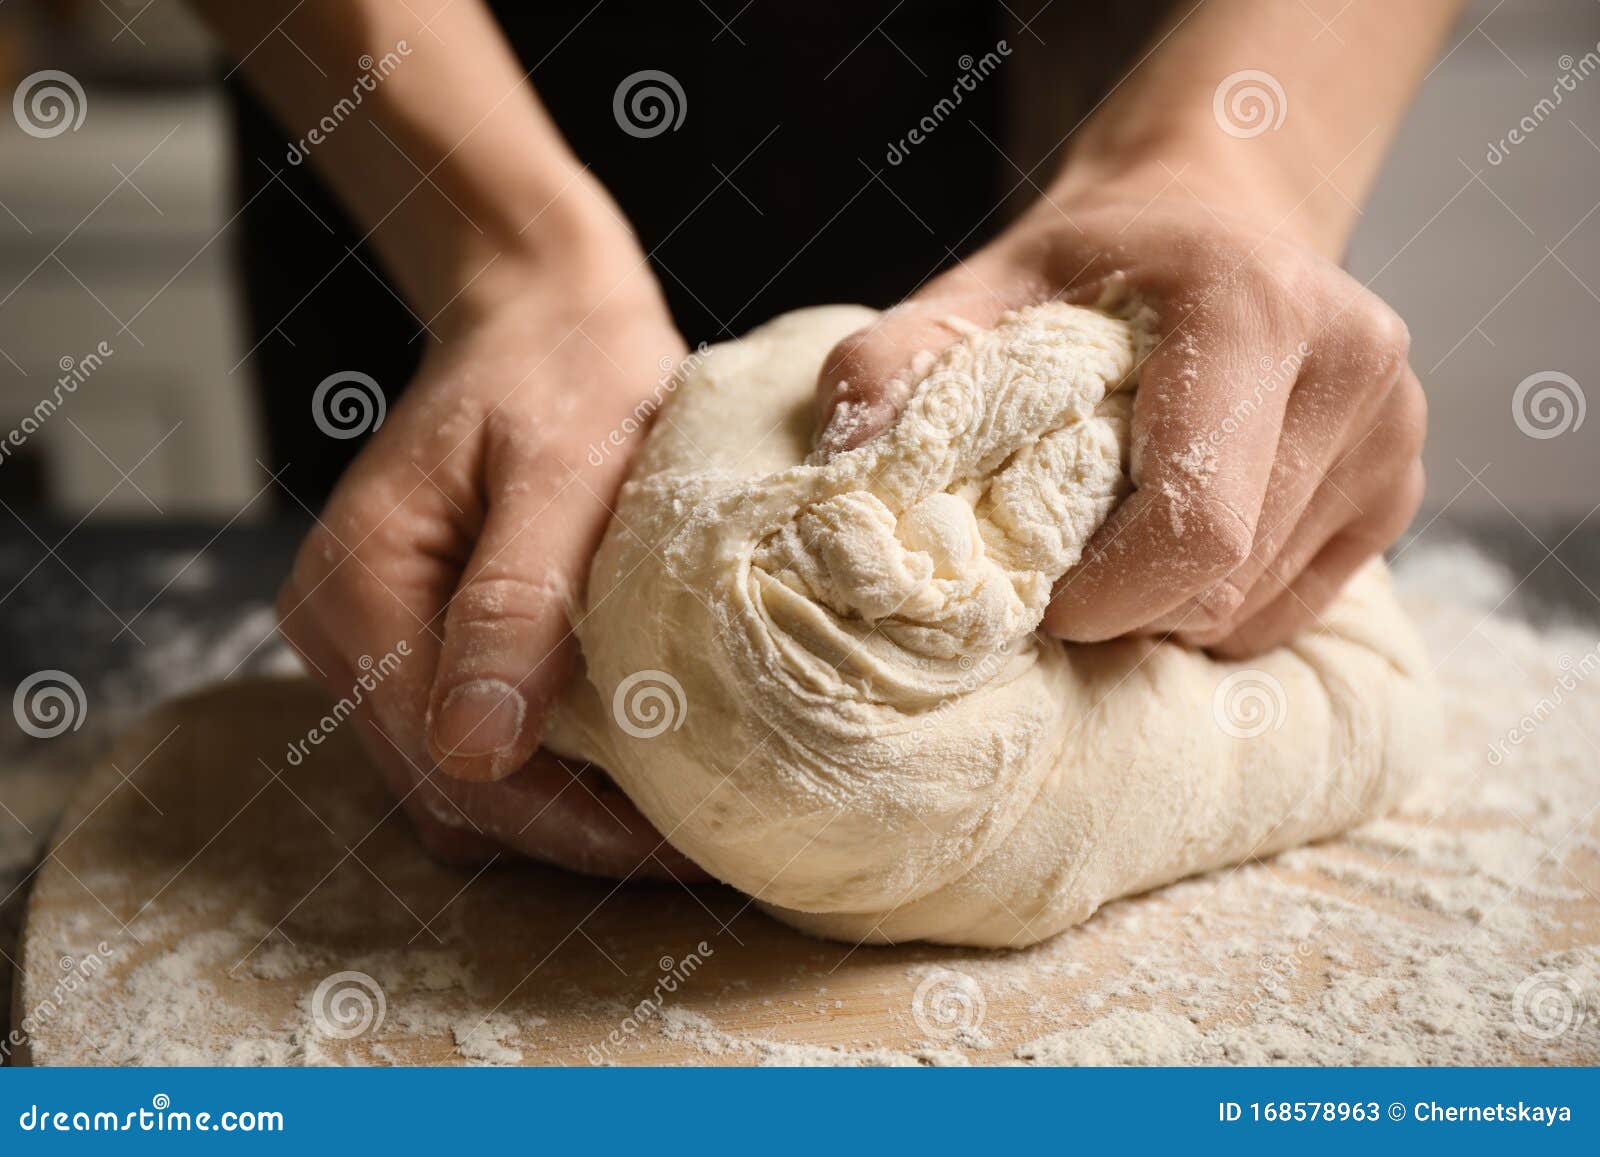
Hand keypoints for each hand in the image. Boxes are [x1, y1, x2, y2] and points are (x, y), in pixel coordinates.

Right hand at [276, 248, 706, 880]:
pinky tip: (624, 764)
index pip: (451, 764)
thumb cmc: (564, 370)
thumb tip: (477, 753)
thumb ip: (517, 602)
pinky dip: (543, 770)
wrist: (539, 314)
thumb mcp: (562, 470)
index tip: (679, 845)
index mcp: (357, 589)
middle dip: (572, 831)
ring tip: (672, 815)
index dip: (568, 823)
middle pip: (449, 794)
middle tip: (695, 842)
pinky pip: (467, 740)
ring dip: (560, 813)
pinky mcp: (407, 643)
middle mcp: (337, 633)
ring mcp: (365, 645)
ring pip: (456, 785)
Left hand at [815, 190, 1424, 657]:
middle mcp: (1350, 365)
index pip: (1194, 523)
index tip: (1038, 596)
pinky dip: (1215, 605)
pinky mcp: (1398, 483)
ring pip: (1256, 605)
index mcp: (1251, 308)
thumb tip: (843, 459)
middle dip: (1124, 606)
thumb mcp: (983, 285)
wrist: (1214, 220)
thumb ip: (902, 359)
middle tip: (1060, 569)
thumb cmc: (1092, 266)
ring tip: (1117, 541)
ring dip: (1166, 609)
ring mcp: (1393, 430)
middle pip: (1221, 579)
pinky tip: (1176, 542)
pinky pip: (1291, 608)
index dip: (1104, 596)